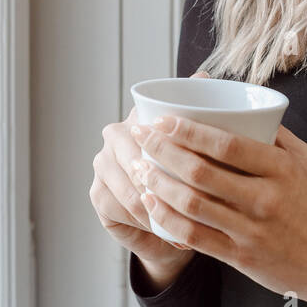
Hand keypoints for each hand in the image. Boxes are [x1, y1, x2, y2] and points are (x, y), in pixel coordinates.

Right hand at [88, 71, 212, 271]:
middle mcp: (116, 135)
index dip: (180, 150)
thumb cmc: (190, 177)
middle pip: (141, 157)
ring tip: (189, 223)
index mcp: (141, 116)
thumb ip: (203, 112)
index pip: (155, 127)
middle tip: (203, 204)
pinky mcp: (97, 194)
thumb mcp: (204, 144)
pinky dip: (146, 222)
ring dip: (161, 207)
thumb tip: (205, 75)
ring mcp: (102, 164)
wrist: (171, 221)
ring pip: (132, 187)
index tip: (209, 170)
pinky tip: (168, 231)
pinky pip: (121, 209)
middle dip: (172, 184)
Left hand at [131, 114, 306, 306]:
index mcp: (280, 168)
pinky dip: (167, 219)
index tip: (162, 119)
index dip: (187, 131)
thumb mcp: (305, 161)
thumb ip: (273, 135)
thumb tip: (237, 108)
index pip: (225, 144)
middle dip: (162, 151)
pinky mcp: (240, 257)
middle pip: (200, 172)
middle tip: (140, 138)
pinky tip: (151, 204)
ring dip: (158, 185)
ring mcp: (251, 230)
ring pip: (192, 204)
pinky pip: (194, 237)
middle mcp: (265, 198)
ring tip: (140, 169)